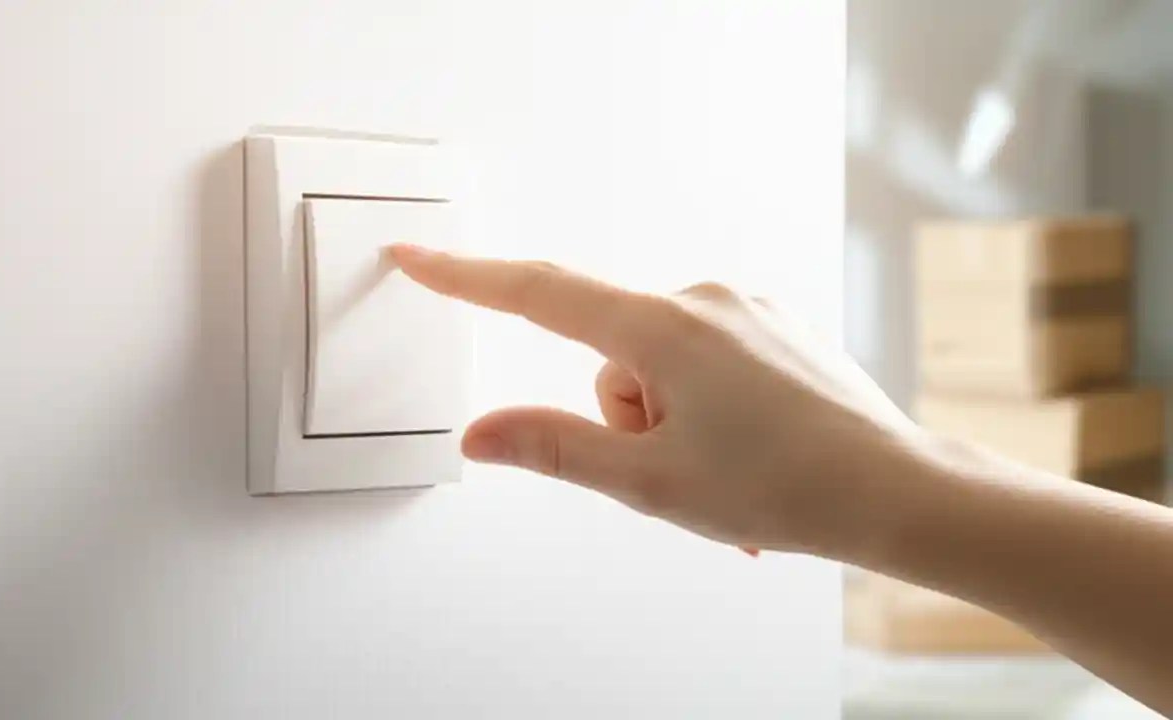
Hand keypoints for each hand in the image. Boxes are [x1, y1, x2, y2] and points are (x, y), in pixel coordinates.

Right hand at [390, 244, 923, 555]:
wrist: (898, 492)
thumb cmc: (789, 489)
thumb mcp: (650, 482)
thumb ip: (554, 448)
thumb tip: (480, 432)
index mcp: (665, 329)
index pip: (540, 293)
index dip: (467, 278)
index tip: (417, 258)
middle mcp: (705, 300)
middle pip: (610, 358)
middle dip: (626, 420)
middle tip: (681, 474)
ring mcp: (746, 310)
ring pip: (658, 368)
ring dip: (670, 423)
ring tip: (725, 472)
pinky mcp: (773, 327)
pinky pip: (705, 363)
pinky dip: (706, 411)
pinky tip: (748, 455)